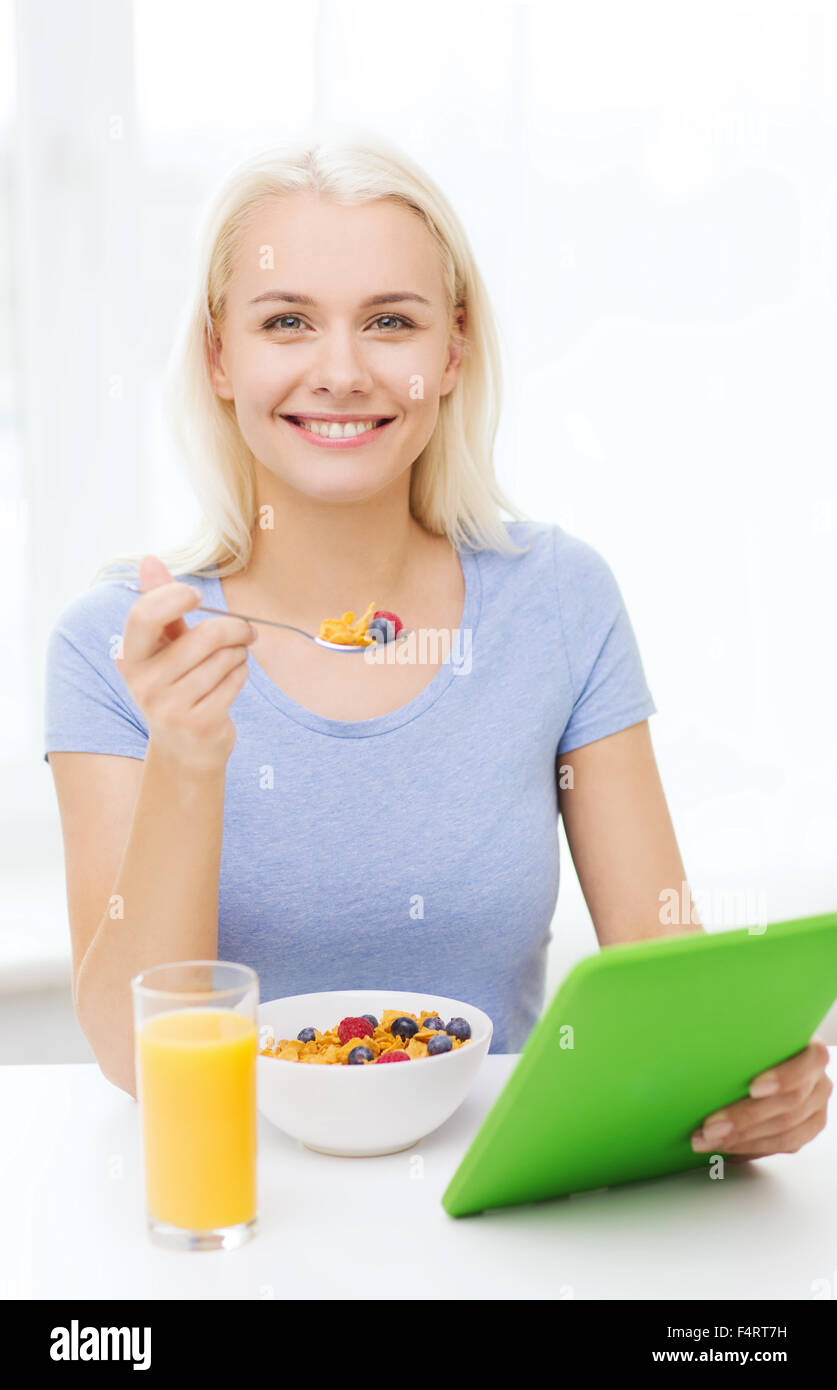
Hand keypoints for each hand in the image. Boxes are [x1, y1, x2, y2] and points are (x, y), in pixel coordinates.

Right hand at [118, 555, 255, 772]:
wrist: (183, 749)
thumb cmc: (176, 685)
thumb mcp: (163, 647)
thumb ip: (160, 603)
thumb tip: (149, 559)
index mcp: (131, 658)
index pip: (144, 615)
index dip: (174, 597)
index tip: (197, 595)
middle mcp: (144, 684)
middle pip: (205, 636)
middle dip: (235, 628)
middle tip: (246, 630)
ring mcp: (170, 707)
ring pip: (225, 659)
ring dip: (240, 653)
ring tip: (234, 659)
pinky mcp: (198, 724)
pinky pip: (235, 681)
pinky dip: (241, 674)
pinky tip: (233, 679)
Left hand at [690, 1035, 832, 1160]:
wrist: (768, 1056)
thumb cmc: (755, 1042)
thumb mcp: (752, 1031)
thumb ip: (740, 1037)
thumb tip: (700, 1043)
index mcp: (812, 1051)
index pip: (810, 1062)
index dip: (784, 1077)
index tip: (753, 1088)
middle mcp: (820, 1082)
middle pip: (789, 1104)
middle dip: (745, 1118)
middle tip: (710, 1127)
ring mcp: (816, 1109)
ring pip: (785, 1132)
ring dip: (741, 1139)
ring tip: (707, 1140)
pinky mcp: (806, 1131)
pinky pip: (781, 1146)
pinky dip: (749, 1147)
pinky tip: (724, 1146)